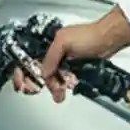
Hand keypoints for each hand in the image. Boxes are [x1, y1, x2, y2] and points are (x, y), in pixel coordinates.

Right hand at [12, 5, 129, 102]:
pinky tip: (65, 91)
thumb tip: (43, 73)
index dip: (22, 72)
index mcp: (46, 44)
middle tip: (42, 90)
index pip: (27, 59)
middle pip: (37, 72)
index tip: (24, 85)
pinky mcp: (72, 70)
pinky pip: (63, 81)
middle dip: (38, 83)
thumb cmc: (89, 36)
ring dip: (53, 88)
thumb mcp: (64, 43)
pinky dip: (63, 87)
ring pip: (51, 80)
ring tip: (59, 94)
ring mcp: (62, 63)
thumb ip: (50, 58)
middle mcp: (52, 54)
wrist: (108, 40)